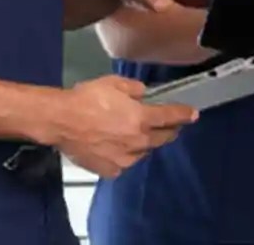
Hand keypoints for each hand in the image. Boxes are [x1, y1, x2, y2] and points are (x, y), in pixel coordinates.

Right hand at [53, 75, 197, 178]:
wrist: (61, 120)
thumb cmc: (86, 99)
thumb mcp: (113, 83)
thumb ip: (133, 88)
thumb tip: (142, 94)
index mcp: (141, 119)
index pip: (170, 117)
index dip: (184, 114)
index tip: (193, 114)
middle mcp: (137, 141)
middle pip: (161, 138)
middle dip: (169, 131)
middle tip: (170, 126)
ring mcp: (125, 159)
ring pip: (143, 152)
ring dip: (144, 143)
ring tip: (135, 135)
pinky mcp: (111, 170)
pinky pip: (125, 163)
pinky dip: (125, 155)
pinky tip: (116, 147)